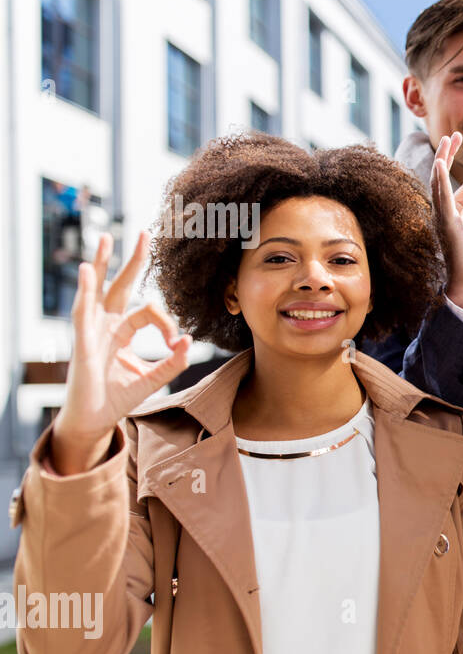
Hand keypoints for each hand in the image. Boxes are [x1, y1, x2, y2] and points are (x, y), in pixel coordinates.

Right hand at [49, 233, 190, 475]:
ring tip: (105, 238)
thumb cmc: (117, 397)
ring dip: (102, 264)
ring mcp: (92, 330)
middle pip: (120, 285)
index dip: (166, 322)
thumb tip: (189, 342)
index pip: (148, 311)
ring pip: (98, 290)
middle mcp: (106, 325)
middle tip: (143, 233)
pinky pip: (84, 311)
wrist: (95, 420)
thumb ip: (172, 363)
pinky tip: (89, 270)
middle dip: (132, 260)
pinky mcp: (82, 341)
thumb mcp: (153, 379)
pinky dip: (86, 290)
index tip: (176, 342)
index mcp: (122, 331)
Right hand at [430, 132, 462, 312]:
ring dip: (443, 160)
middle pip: (444, 177)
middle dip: (448, 155)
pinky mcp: (445, 223)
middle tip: (453, 135)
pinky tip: (440, 163)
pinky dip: (440, 180)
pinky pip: (441, 198)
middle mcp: (445, 213)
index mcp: (455, 214)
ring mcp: (442, 217)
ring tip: (446, 141)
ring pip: (439, 183)